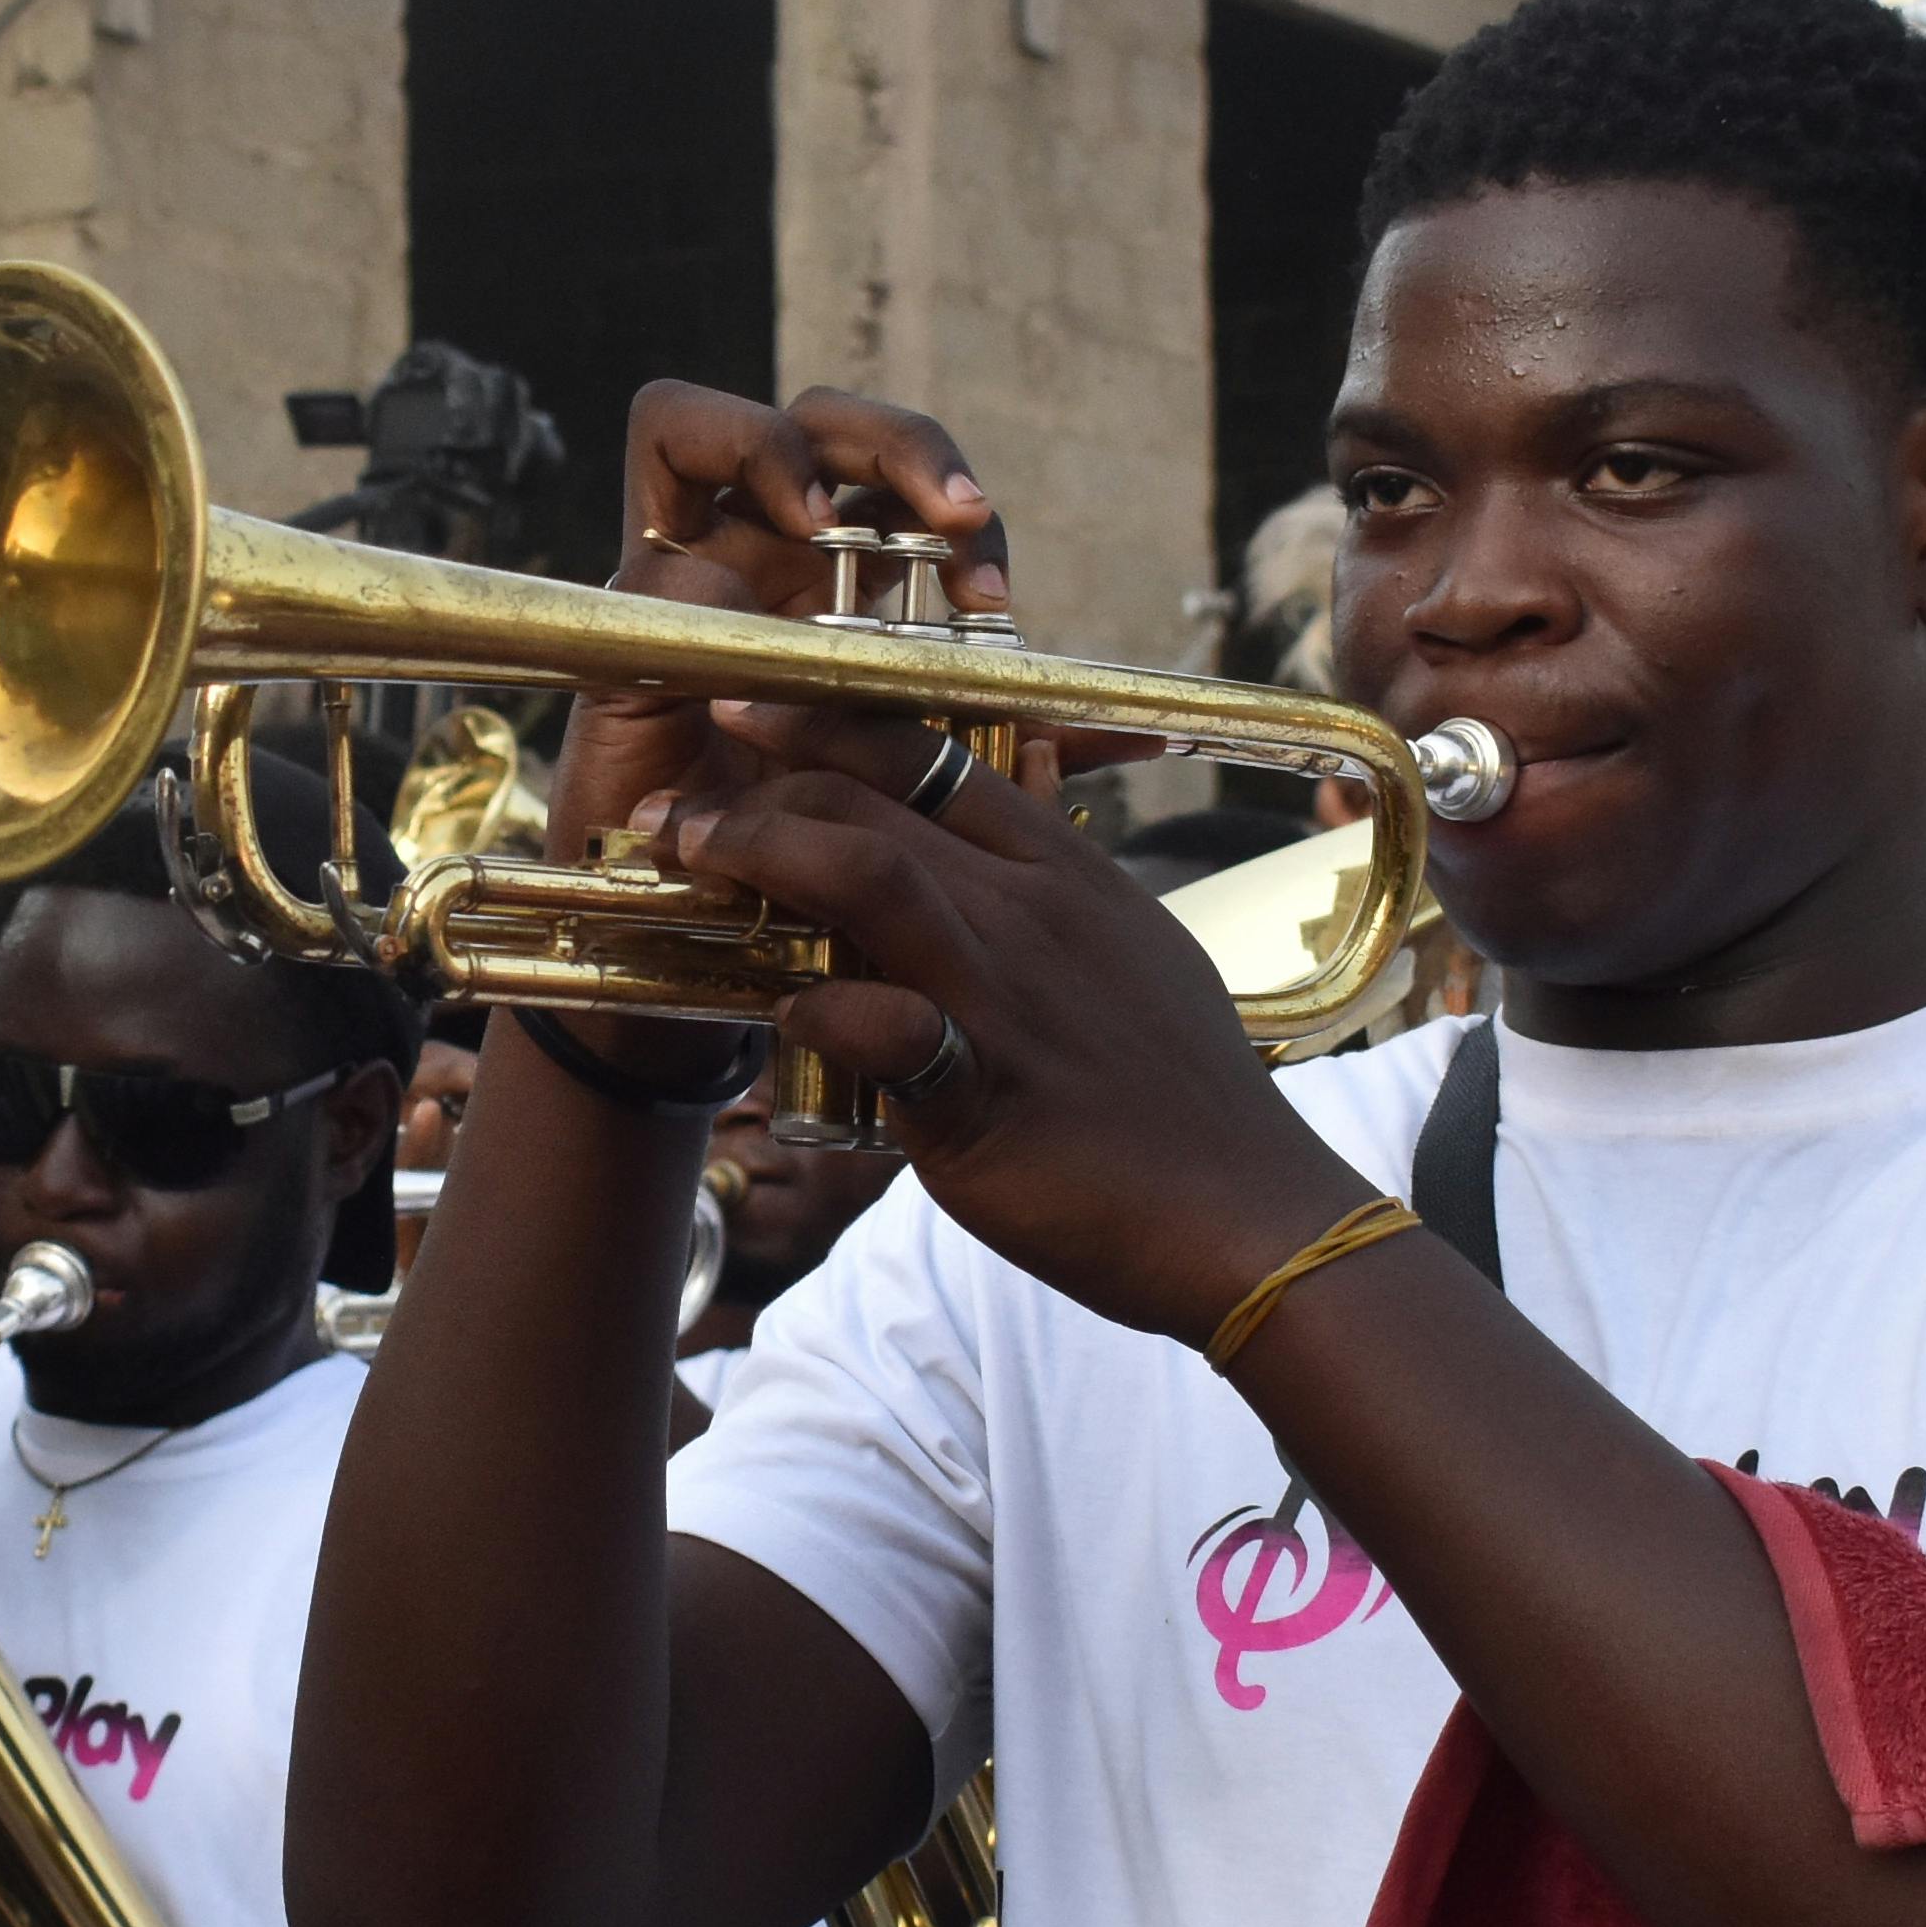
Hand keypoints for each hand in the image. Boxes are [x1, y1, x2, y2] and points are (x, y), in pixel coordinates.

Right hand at [540, 382, 1019, 1110]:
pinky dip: (716, 515)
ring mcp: (686, 576)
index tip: (995, 601)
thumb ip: (1016, 747)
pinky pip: (654, 516)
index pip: (902, 485)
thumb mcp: (923, 789)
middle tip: (956, 517)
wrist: (695, 943)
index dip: (958, 509)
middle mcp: (761, 559)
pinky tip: (762, 573)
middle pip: (821, 425)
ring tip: (827, 515)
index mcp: (837, 581)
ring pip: (702, 426)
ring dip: (781, 448)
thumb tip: (1151, 734)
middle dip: (898, 446)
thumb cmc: (804, 855)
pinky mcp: (623, 623)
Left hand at [659, 750, 1366, 1344]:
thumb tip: (1017, 810)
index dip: (825, 723)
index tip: (748, 711)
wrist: (1242, 1215)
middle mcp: (1032, 911)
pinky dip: (816, 1012)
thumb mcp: (1135, 950)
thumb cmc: (1180, 1099)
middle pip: (877, 798)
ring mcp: (1004, 995)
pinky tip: (782, 1018)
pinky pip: (878, 1026)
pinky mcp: (980, 1093)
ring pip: (866, 873)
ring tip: (691, 857)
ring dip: (760, 852)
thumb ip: (1059, 885)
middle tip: (683, 812)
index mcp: (1067, 872)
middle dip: (759, 786)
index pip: (935, 755)